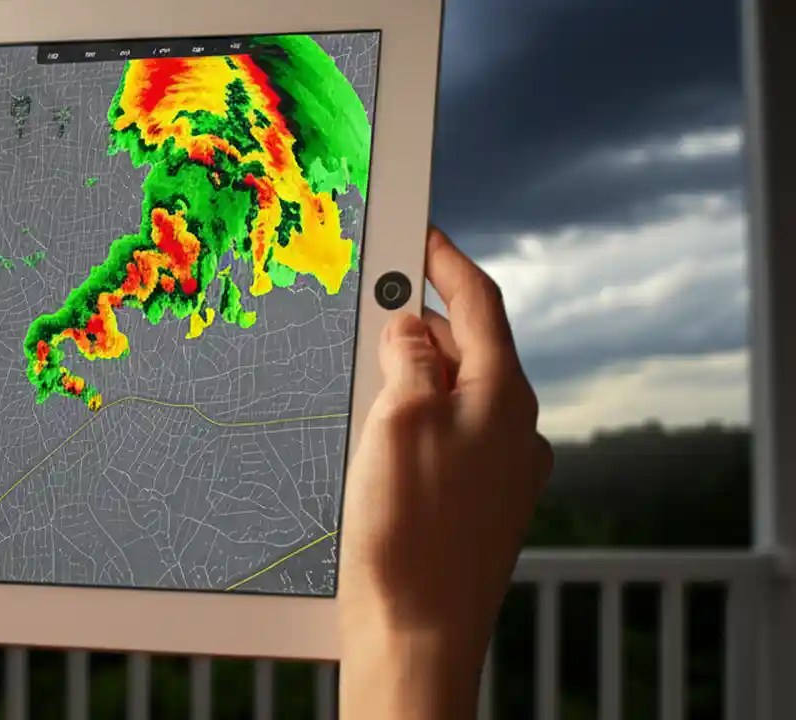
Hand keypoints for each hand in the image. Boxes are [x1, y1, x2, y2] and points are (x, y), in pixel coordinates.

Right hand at [338, 229, 552, 718]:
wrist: (419, 636)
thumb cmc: (407, 534)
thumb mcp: (396, 421)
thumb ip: (409, 359)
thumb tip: (411, 327)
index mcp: (504, 397)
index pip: (481, 303)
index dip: (447, 262)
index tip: (424, 235)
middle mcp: (515, 429)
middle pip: (471, 349)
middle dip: (422, 327)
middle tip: (370, 315)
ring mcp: (504, 470)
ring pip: (459, 395)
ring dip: (417, 378)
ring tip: (366, 387)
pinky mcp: (483, 503)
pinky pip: (453, 437)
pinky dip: (420, 420)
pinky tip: (381, 442)